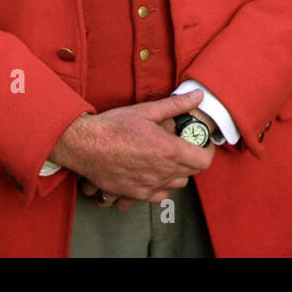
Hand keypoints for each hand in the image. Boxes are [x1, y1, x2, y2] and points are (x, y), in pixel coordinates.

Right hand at [49, 90, 214, 204]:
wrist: (83, 146)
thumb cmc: (113, 127)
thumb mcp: (146, 111)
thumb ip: (176, 105)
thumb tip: (197, 96)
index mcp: (169, 151)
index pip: (204, 161)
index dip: (207, 151)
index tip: (203, 143)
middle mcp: (162, 172)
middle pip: (191, 173)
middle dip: (191, 159)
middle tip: (182, 147)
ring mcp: (148, 186)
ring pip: (176, 185)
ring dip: (176, 174)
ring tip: (165, 159)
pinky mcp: (135, 195)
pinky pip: (158, 196)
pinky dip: (160, 186)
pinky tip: (152, 173)